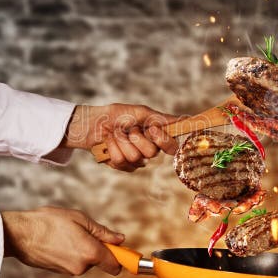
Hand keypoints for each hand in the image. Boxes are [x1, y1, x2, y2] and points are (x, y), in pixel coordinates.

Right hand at [1, 206, 123, 275]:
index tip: (123, 252)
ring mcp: (69, 271)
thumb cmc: (48, 222)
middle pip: (100, 261)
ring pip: (86, 261)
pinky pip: (74, 262)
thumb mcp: (80, 219)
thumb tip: (119, 240)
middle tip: (85, 231)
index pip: (115, 265)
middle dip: (98, 249)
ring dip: (83, 250)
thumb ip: (102, 232)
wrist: (20, 234)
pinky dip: (71, 253)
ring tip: (67, 234)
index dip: (121, 258)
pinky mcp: (59, 271)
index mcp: (90, 252)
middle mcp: (81, 266)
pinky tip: (59, 241)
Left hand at [61, 103, 178, 171]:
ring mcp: (135, 159)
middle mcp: (148, 149)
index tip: (153, 129)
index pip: (172, 146)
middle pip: (152, 153)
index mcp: (156, 136)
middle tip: (128, 129)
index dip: (164, 140)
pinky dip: (112, 148)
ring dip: (122, 141)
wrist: (92, 122)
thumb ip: (161, 118)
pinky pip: (121, 161)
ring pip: (135, 157)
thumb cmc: (116, 115)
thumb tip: (184, 119)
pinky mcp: (122, 166)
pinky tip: (108, 143)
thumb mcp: (140, 112)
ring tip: (115, 134)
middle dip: (137, 137)